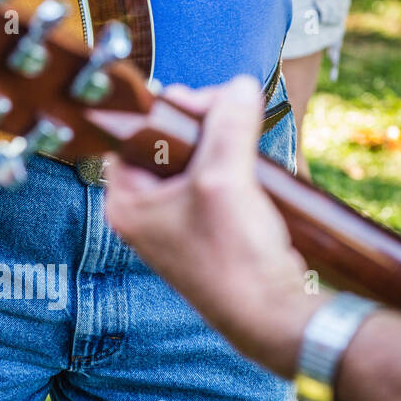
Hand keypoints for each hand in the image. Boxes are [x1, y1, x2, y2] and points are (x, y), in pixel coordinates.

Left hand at [104, 76, 316, 377]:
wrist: (272, 314)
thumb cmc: (234, 257)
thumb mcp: (225, 179)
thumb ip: (227, 126)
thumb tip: (237, 86)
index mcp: (127, 204)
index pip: (129, 136)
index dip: (163, 111)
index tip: (197, 100)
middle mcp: (145, 213)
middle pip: (164, 142)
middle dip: (199, 121)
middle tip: (228, 109)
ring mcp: (177, 222)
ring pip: (193, 158)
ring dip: (221, 138)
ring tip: (245, 127)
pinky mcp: (208, 228)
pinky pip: (214, 178)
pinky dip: (233, 161)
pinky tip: (254, 154)